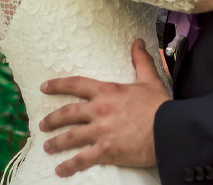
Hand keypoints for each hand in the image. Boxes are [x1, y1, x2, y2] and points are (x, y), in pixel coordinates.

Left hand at [38, 39, 168, 175]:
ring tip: (47, 147)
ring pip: (70, 137)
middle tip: (42, 124)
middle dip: (52, 119)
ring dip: (56, 143)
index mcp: (107, 91)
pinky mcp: (106, 151)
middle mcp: (99, 110)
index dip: (58, 85)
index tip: (44, 87)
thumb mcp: (149, 79)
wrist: (169, 130)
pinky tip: (60, 170)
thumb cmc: (160, 105)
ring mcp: (100, 131)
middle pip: (68, 114)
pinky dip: (69, 165)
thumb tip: (137, 42)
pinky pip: (82, 159)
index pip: (76, 85)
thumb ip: (140, 60)